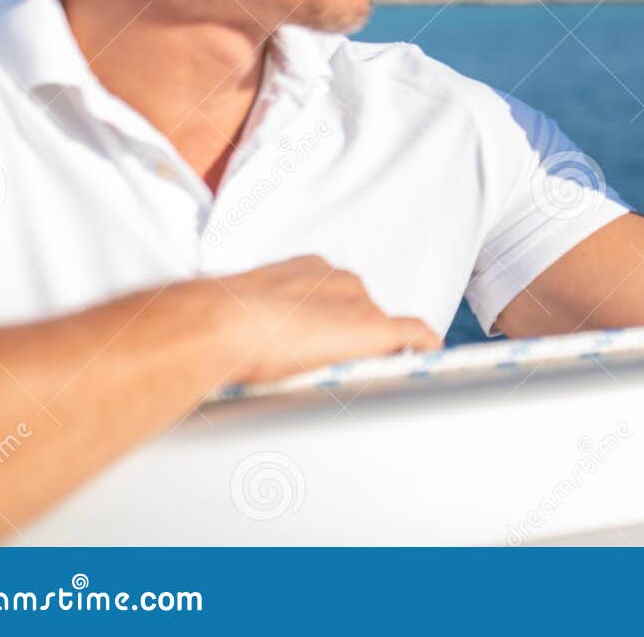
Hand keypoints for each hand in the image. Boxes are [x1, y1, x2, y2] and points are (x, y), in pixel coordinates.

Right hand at [179, 255, 442, 385]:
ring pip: (378, 328)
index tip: (318, 334)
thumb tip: (232, 337)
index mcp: (305, 270)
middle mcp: (338, 280)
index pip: (332, 294)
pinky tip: (430, 354)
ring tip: (357, 373)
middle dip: (348, 334)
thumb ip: (250, 317)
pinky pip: (411, 333)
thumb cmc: (214, 319)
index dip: (329, 318)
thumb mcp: (234, 309)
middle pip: (360, 310)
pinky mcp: (372, 330)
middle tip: (328, 362)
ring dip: (371, 349)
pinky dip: (421, 344)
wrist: (221, 324)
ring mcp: (359, 304)